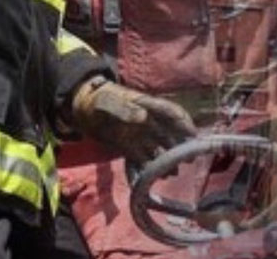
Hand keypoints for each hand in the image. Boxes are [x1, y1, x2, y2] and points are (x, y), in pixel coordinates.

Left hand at [71, 77, 196, 165]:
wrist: (83, 109)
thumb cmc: (99, 99)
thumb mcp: (110, 101)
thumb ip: (126, 109)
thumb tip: (143, 117)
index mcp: (148, 106)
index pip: (172, 113)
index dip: (185, 124)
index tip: (194, 136)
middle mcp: (149, 122)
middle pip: (170, 134)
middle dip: (181, 147)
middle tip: (189, 160)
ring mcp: (141, 136)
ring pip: (160, 149)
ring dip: (167, 160)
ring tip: (172, 172)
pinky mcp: (130, 148)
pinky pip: (144, 159)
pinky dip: (150, 168)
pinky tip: (155, 177)